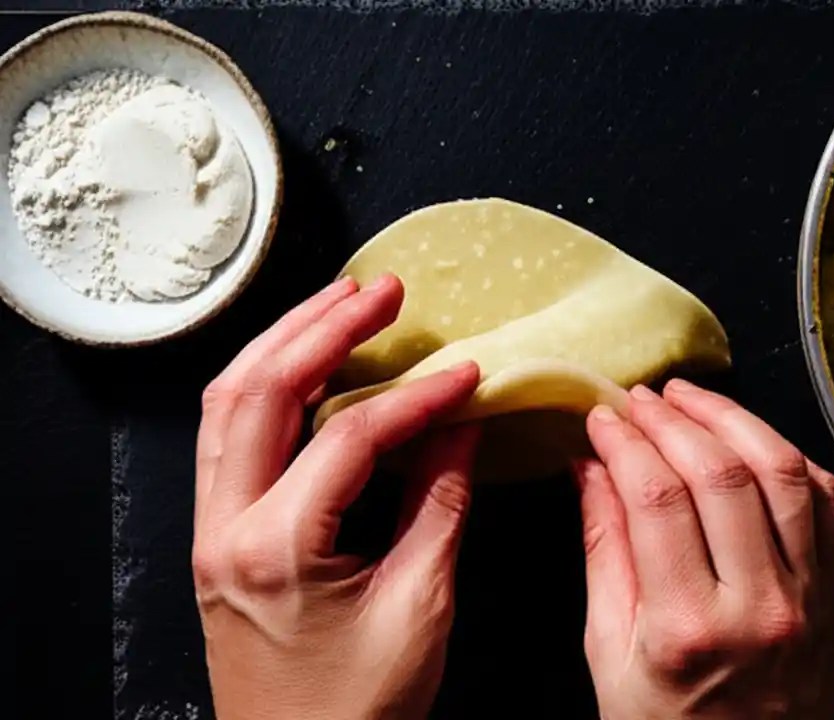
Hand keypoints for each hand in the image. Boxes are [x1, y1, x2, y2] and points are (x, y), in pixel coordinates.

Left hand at [192, 275, 481, 719]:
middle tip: (385, 290)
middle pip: (262, 392)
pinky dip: (264, 384)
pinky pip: (227, 434)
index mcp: (276, 550)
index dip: (417, 396)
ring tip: (339, 302)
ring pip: (228, 403)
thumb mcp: (419, 608)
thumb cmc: (359, 709)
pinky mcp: (216, 536)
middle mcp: (225, 529)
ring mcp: (210, 530)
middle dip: (325, 327)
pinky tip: (302, 364)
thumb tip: (461, 424)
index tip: (468, 371)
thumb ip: (440, 504)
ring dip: (283, 342)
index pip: (350, 437)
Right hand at [575, 380, 833, 718]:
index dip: (626, 443)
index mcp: (687, 628)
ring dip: (734, 420)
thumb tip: (588, 466)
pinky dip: (785, 456)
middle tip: (641, 399)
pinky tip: (748, 438)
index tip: (602, 418)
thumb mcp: (608, 653)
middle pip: (720, 475)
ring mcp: (807, 596)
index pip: (656, 498)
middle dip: (674, 420)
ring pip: (781, 473)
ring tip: (690, 398)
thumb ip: (602, 550)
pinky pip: (823, 500)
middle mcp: (758, 606)